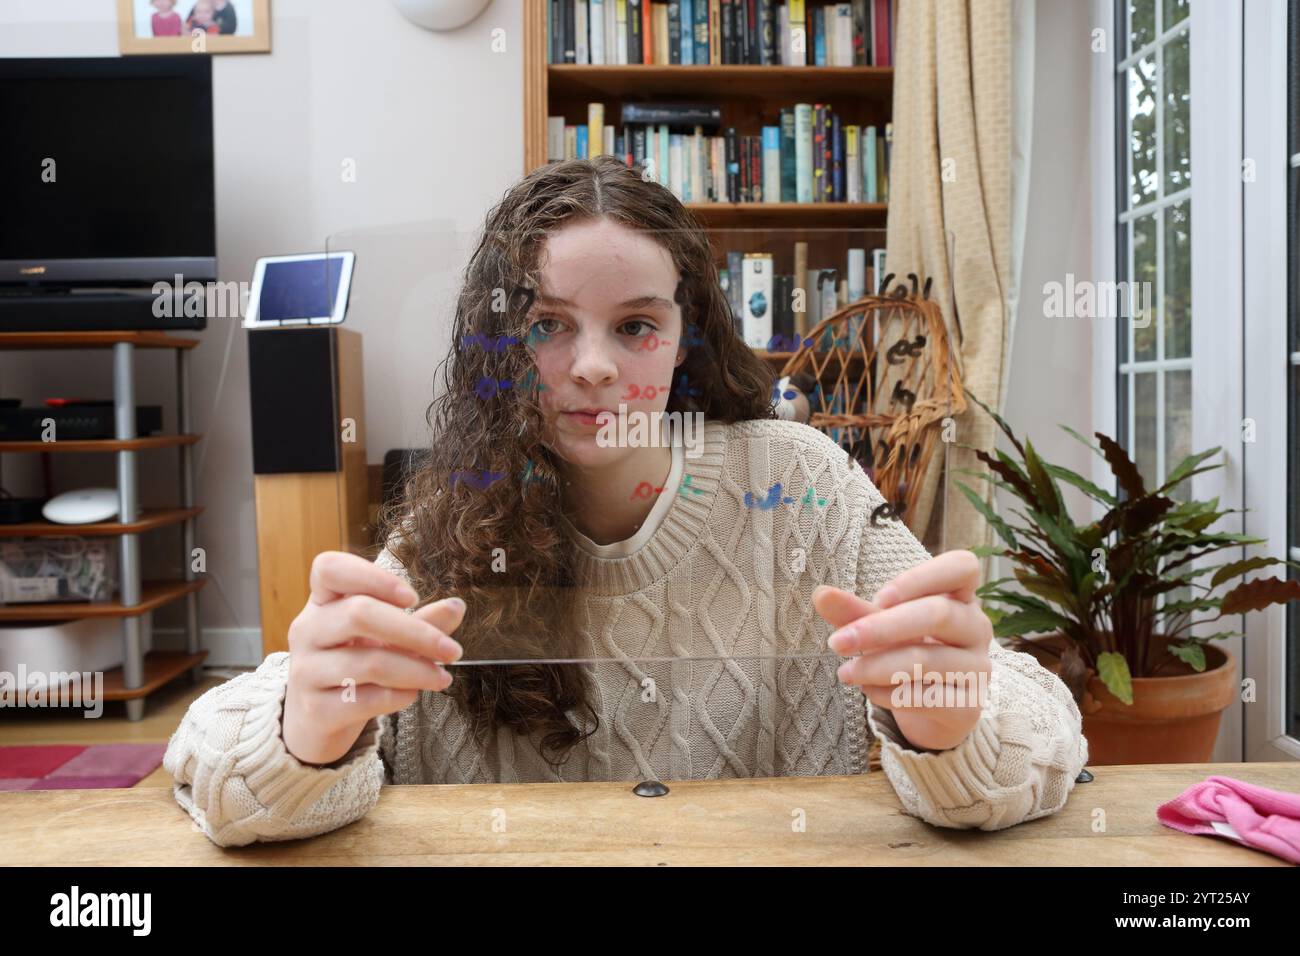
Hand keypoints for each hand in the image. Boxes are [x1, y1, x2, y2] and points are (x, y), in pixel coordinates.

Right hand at [282, 551, 464, 765]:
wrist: (317, 722)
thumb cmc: (353, 668)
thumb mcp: (383, 640)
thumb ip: (419, 622)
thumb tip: (457, 606)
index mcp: (321, 602)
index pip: (330, 569)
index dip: (372, 577)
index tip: (413, 598)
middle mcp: (306, 631)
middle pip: (359, 614)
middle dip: (416, 632)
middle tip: (453, 650)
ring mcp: (305, 671)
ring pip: (368, 662)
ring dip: (417, 670)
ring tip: (442, 678)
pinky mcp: (314, 710)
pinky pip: (364, 699)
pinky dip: (398, 696)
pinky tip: (413, 694)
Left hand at [812, 550, 991, 751]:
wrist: (933, 713)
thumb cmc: (909, 655)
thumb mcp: (881, 629)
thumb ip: (855, 612)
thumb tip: (820, 594)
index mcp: (961, 597)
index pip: (962, 567)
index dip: (921, 578)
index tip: (879, 598)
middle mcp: (977, 628)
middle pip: (939, 613)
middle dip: (881, 628)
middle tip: (837, 642)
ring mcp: (978, 668)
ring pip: (927, 661)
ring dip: (876, 667)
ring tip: (845, 672)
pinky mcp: (969, 707)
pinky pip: (926, 698)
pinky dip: (888, 694)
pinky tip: (869, 691)